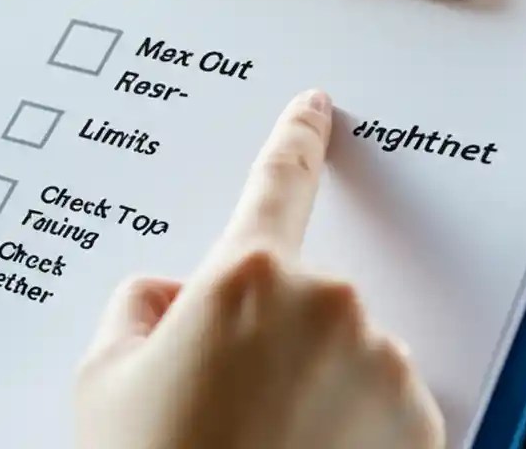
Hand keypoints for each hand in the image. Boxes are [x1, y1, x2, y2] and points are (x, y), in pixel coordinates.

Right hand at [76, 90, 445, 448]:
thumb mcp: (103, 382)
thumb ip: (139, 309)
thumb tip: (173, 296)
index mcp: (245, 278)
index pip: (278, 180)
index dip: (296, 138)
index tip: (317, 109)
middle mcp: (327, 305)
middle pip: (303, 294)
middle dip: (271, 332)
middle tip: (228, 400)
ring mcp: (383, 363)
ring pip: (348, 351)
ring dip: (318, 383)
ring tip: (266, 444)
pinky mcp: (422, 422)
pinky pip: (384, 403)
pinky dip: (357, 427)